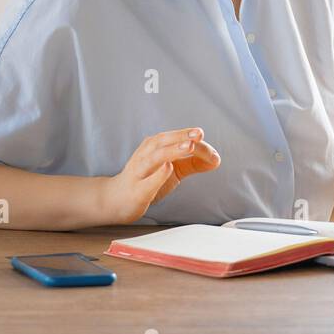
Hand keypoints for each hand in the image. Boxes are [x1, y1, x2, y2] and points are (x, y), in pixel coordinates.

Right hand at [106, 127, 220, 222]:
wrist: (117, 199)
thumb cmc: (146, 180)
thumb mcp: (171, 169)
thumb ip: (191, 163)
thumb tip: (216, 159)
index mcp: (153, 147)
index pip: (172, 138)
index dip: (188, 136)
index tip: (202, 134)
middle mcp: (144, 155)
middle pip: (162, 142)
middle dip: (181, 136)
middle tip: (198, 134)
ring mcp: (139, 173)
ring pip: (154, 158)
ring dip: (172, 151)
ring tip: (188, 147)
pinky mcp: (137, 191)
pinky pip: (147, 182)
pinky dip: (158, 174)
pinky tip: (168, 168)